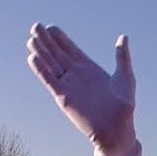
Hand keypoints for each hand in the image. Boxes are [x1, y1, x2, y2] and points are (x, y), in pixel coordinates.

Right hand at [25, 24, 136, 155]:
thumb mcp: (125, 77)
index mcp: (90, 69)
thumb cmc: (124, 106)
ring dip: (41, 52)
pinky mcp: (63, 97)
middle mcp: (77, 76)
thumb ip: (122, 57)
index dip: (61, 39)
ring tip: (30, 38)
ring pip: (51, 65)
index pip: (71, 50)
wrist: (117, 129)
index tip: (51, 27)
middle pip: (58, 54)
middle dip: (47, 41)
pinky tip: (32, 57)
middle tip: (36, 26)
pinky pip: (49, 81)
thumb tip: (123, 37)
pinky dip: (41, 70)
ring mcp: (69, 86)